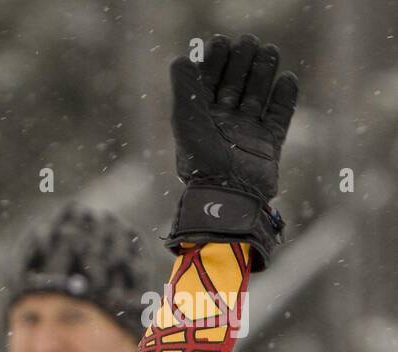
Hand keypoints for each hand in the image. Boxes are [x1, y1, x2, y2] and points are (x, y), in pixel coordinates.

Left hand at [170, 33, 296, 201]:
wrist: (228, 194)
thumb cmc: (202, 158)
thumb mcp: (186, 120)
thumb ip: (184, 89)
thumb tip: (180, 59)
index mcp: (201, 120)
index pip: (209, 83)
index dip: (215, 61)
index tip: (221, 41)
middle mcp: (224, 125)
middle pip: (235, 85)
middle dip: (241, 62)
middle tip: (248, 42)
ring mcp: (248, 134)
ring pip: (258, 95)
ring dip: (263, 72)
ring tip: (269, 50)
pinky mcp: (269, 144)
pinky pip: (279, 116)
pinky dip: (284, 97)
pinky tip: (287, 79)